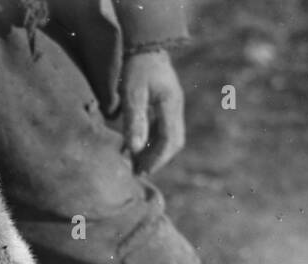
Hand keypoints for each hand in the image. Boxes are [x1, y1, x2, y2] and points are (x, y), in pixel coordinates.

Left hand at [121, 50, 184, 174]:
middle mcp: (176, 106)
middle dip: (157, 159)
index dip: (157, 160)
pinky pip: (163, 128)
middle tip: (139, 172)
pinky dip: (152, 141)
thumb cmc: (136, 68)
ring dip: (155, 152)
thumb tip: (134, 150)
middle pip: (174, 141)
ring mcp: (173, 105)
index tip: (142, 172)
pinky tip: (137, 146)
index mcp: (171, 105)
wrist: (144, 46)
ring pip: (170, 135)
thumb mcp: (132, 94)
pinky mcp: (166, 103)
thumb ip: (134, 120)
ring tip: (136, 163)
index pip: (169, 141)